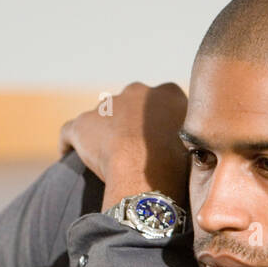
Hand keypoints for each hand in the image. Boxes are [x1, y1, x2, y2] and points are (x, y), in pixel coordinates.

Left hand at [58, 82, 189, 207]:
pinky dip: (70, 143)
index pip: (164, 103)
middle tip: (134, 153)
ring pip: (103, 118)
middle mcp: (136, 92)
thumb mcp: (199, 146)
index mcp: (167, 93)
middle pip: (131, 106)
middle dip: (130, 124)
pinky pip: (71, 132)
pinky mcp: (82, 125)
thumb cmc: (179, 166)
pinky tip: (68, 156)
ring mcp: (107, 106)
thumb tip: (197, 146)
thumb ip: (194, 138)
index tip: (161, 142)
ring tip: (106, 160)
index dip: (160, 123)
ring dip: (104, 134)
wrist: (148, 175)